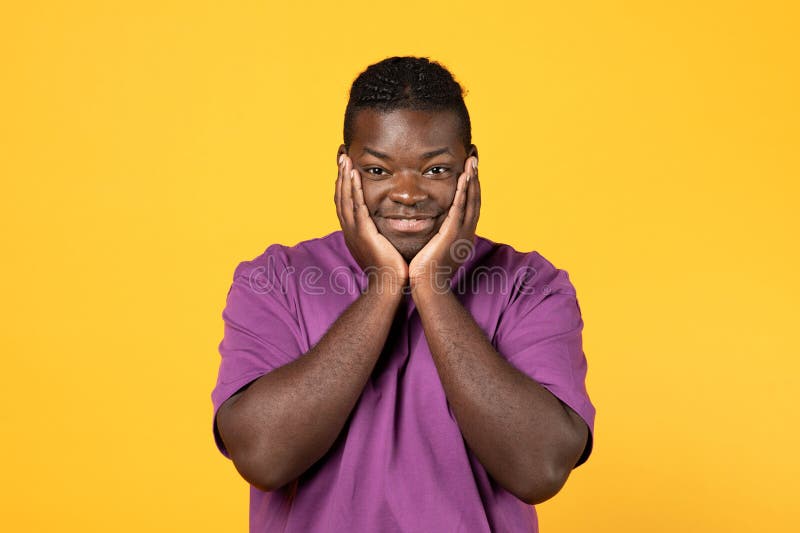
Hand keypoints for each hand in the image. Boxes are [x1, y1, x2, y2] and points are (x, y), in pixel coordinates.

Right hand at [335, 154, 407, 292]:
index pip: (344, 202)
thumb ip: (378, 232)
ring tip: (345, 158)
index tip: (344, 166)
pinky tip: (355, 175)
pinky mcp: (363, 232)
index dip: (342, 183)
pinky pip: (357, 206)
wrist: (387, 285)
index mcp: (353, 231)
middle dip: (340, 175)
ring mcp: (354, 231)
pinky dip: (354, 189)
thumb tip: (382, 225)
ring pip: (345, 198)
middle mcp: (349, 229)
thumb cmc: (388, 268)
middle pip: (340, 196)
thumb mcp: (380, 245)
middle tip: (341, 155)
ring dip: (344, 177)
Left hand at [408, 156, 479, 292]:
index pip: (470, 204)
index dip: (472, 185)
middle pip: (475, 198)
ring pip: (470, 200)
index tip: (471, 169)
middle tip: (475, 156)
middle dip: (475, 177)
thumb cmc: (427, 271)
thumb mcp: (436, 249)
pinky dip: (463, 193)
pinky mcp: (452, 234)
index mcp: (463, 234)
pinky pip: (459, 209)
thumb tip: (435, 230)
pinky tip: (464, 178)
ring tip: (472, 160)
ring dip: (472, 179)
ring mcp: (461, 233)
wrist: (428, 287)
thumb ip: (438, 237)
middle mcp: (467, 231)